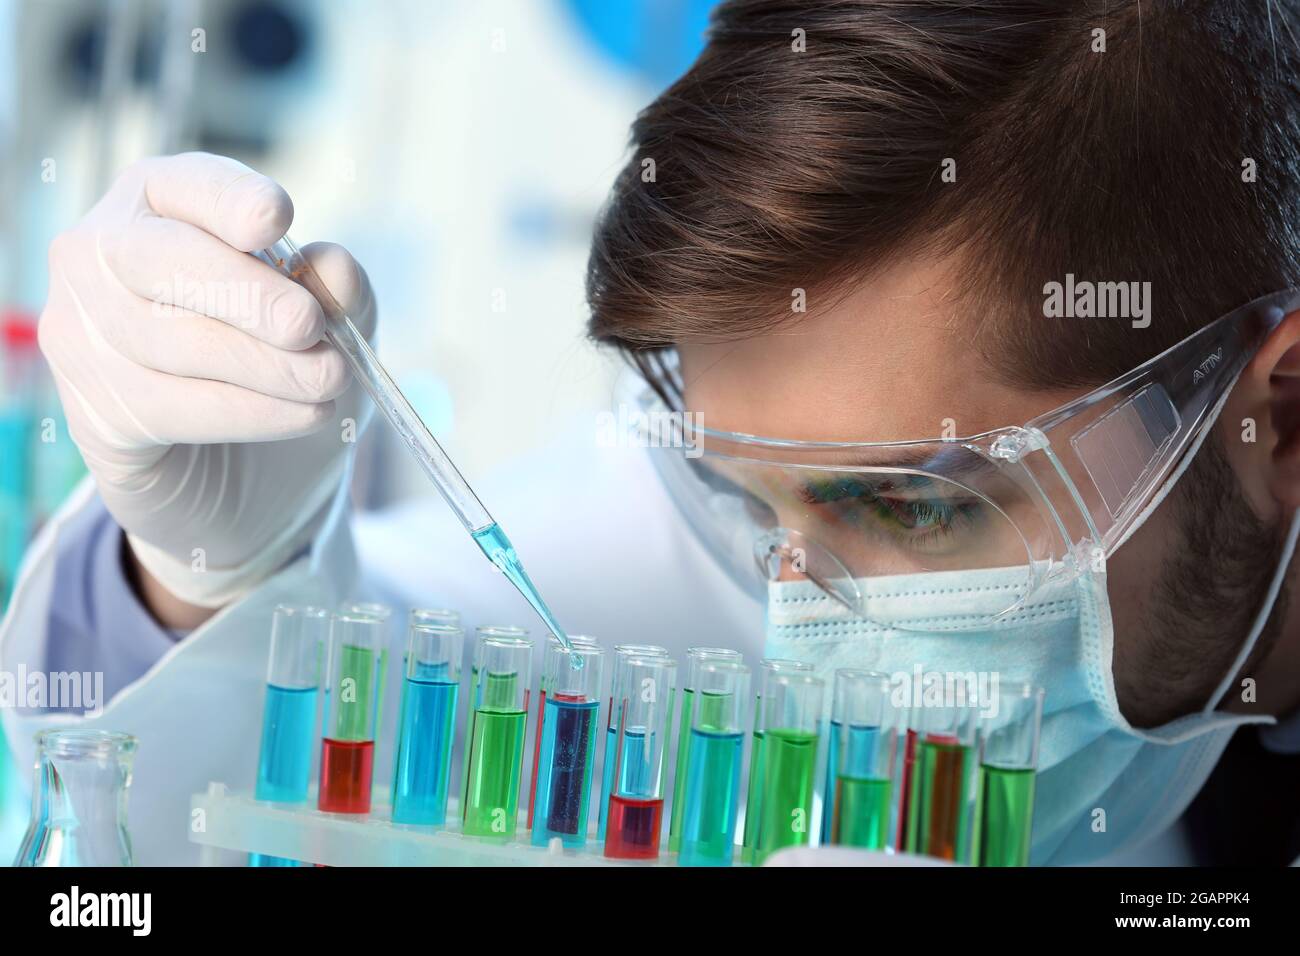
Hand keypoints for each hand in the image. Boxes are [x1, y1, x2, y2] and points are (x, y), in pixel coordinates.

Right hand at [39, 152, 375, 608]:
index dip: (228, 199)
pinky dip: (250, 412)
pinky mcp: (92, 414)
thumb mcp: (334, 325)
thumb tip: (331, 266)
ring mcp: (83, 336)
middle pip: (161, 259)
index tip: (277, 220)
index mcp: (160, 207)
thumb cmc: (283, 370)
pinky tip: (305, 415)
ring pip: (169, 339)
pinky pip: (169, 407)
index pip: (184, 185)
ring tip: (328, 381)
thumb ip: (338, 289)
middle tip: (309, 327)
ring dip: (264, 365)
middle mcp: (100, 258)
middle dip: (247, 295)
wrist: (251, 480)